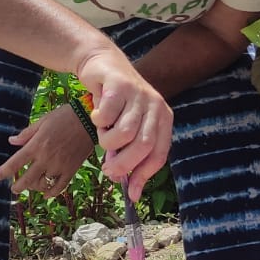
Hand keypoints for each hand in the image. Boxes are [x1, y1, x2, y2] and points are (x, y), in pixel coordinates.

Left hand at [0, 103, 95, 196]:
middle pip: (27, 179)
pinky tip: (46, 194)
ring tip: (31, 186)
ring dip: (34, 188)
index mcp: (37, 145)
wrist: (89, 121)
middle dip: (18, 186)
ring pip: (42, 184)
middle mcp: (46, 158)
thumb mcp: (42, 121)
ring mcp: (59, 166)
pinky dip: (52, 193)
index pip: (16, 162)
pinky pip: (59, 187)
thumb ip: (26, 134)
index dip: (4, 171)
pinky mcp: (71, 170)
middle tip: (14, 189)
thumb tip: (11, 141)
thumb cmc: (64, 117)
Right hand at [75, 51, 171, 200]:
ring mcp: (138, 94)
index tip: (131, 194)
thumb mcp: (126, 127)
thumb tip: (123, 183)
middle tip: (107, 169)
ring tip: (102, 133)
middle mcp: (156, 106)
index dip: (143, 176)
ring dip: (106, 141)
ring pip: (123, 133)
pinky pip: (106, 116)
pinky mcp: (120, 85)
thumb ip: (127, 152)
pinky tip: (96, 114)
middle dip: (122, 164)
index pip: (158, 154)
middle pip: (142, 146)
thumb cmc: (116, 103)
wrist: (103, 64)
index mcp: (163, 119)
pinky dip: (97, 121)